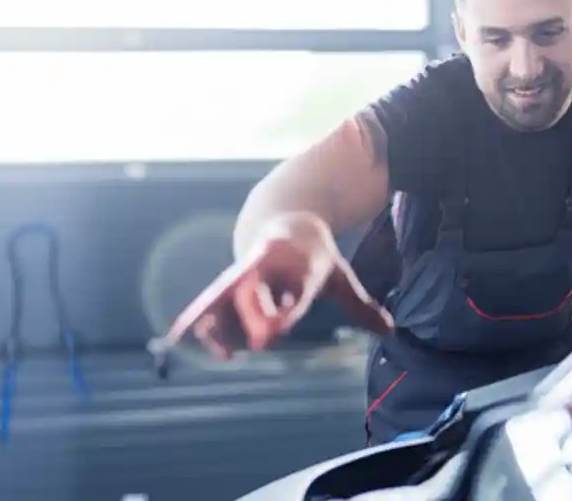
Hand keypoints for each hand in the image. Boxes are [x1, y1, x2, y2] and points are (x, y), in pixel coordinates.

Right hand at [187, 212, 393, 360]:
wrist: (284, 218)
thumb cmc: (313, 255)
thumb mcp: (339, 275)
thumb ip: (361, 304)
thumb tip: (390, 330)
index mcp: (302, 266)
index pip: (297, 291)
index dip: (287, 310)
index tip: (278, 330)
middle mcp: (271, 268)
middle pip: (256, 291)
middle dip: (253, 313)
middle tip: (255, 341)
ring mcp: (247, 273)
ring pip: (227, 298)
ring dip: (220, 323)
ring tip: (222, 353)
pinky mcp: (230, 281)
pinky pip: (212, 301)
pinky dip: (202, 318)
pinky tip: (181, 336)